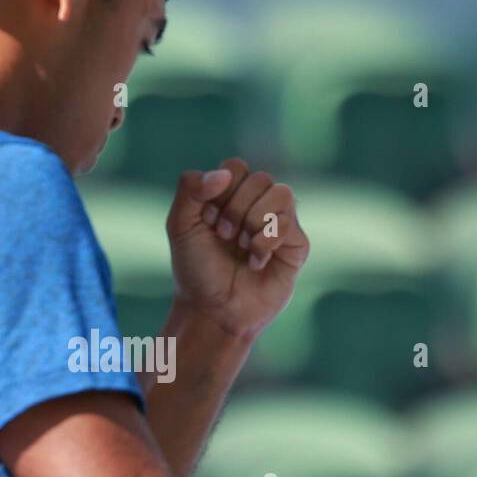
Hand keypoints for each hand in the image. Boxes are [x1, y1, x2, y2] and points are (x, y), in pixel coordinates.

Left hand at [166, 158, 308, 342]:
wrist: (213, 310)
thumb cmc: (196, 269)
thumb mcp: (180, 225)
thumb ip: (190, 189)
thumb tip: (223, 174)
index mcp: (232, 195)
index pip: (236, 167)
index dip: (221, 190)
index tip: (207, 220)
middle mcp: (259, 205)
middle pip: (260, 178)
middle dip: (236, 208)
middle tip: (224, 235)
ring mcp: (280, 223)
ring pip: (282, 192)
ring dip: (254, 220)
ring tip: (242, 246)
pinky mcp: (296, 245)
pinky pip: (289, 223)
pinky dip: (265, 243)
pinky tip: (255, 263)